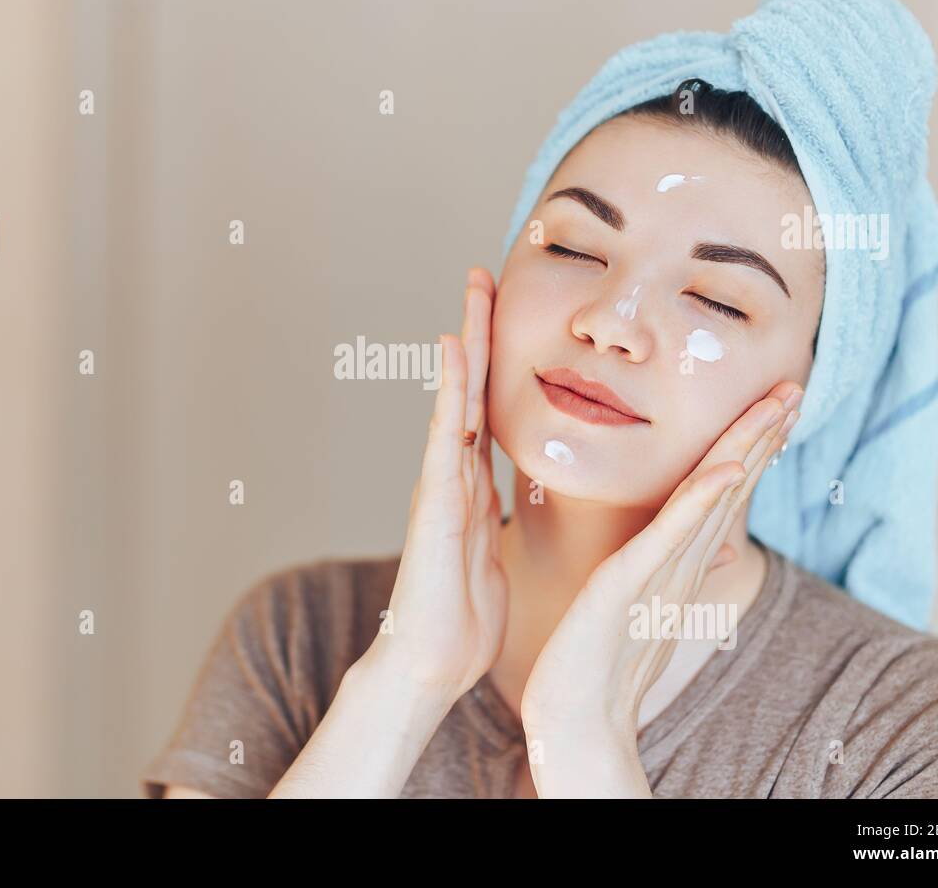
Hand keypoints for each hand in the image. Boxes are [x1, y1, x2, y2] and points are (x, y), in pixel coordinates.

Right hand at [363, 268, 508, 698]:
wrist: (430, 664)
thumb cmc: (461, 618)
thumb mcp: (492, 553)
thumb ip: (494, 515)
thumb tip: (505, 491)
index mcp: (472, 486)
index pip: (488, 409)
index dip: (496, 361)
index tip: (508, 313)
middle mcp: (453, 474)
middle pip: (469, 389)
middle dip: (478, 331)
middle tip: (485, 274)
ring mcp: (440, 484)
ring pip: (456, 399)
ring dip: (465, 343)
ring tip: (472, 290)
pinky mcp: (434, 502)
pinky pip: (444, 435)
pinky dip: (449, 390)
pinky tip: (453, 352)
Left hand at [520, 381, 802, 746]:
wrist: (577, 719)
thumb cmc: (596, 663)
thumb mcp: (634, 605)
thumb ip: (661, 573)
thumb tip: (689, 549)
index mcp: (677, 564)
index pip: (720, 494)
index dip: (748, 448)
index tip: (772, 406)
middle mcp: (681, 565)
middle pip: (730, 487)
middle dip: (762, 435)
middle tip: (793, 387)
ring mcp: (662, 573)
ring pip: (714, 499)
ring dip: (746, 449)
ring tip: (777, 406)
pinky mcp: (633, 583)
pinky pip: (673, 535)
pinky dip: (701, 500)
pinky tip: (726, 468)